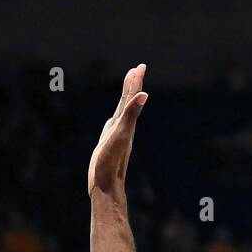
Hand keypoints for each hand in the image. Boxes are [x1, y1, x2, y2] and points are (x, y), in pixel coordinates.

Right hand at [87, 64, 147, 195]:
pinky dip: (116, 116)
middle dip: (132, 85)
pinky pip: (114, 124)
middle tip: (136, 69)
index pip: (132, 97)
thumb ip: (131, 115)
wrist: (106, 185)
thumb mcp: (120, 135)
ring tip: (128, 87)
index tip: (140, 66)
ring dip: (126, 98)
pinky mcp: (108, 144)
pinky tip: (114, 117)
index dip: (135, 81)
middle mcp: (124, 127)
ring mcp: (116, 135)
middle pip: (129, 102)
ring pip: (122, 112)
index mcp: (127, 123)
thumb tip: (145, 95)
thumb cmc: (111, 162)